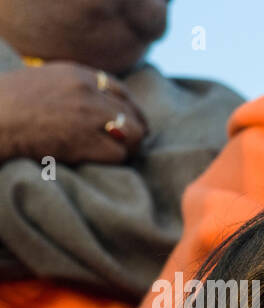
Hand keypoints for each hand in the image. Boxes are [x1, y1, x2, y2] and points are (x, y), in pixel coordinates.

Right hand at [0, 62, 147, 164]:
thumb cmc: (5, 106)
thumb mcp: (39, 83)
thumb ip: (68, 88)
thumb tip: (92, 104)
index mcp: (75, 74)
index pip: (119, 89)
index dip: (128, 108)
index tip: (129, 121)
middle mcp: (87, 90)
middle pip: (132, 112)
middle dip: (135, 130)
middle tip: (130, 145)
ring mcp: (88, 114)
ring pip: (134, 134)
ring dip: (129, 148)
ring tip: (118, 156)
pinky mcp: (86, 140)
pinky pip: (120, 154)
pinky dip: (115, 161)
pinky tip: (103, 163)